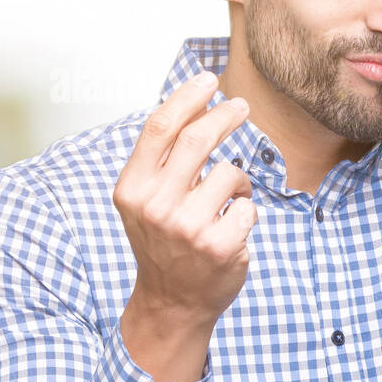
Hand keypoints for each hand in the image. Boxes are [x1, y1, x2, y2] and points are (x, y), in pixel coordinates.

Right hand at [113, 71, 257, 328]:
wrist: (172, 303)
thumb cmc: (164, 243)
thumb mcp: (146, 201)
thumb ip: (163, 161)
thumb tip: (195, 107)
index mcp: (132, 189)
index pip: (159, 128)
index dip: (187, 97)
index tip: (208, 79)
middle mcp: (155, 206)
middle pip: (197, 138)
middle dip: (225, 115)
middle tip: (241, 106)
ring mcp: (188, 227)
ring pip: (232, 173)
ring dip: (239, 182)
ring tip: (226, 203)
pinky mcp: (220, 245)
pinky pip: (249, 207)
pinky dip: (247, 214)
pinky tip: (231, 232)